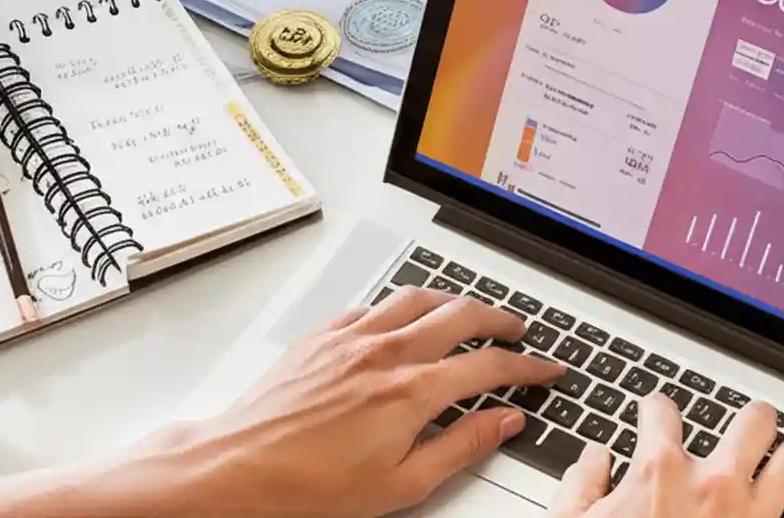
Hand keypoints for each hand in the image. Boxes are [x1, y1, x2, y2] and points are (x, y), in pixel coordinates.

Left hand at [0, 287, 564, 517]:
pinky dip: (405, 304)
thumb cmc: (309, 487)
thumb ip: (462, 445)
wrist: (237, 468)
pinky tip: (406, 316)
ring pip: (420, 297)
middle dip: (501, 318)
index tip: (546, 369)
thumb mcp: (403, 484)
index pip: (490, 364)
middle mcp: (386, 351)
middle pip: (462, 314)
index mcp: (412, 390)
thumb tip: (504, 422)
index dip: (528, 365)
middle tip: (520, 332)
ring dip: (455, 301)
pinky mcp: (324, 334)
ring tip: (472, 312)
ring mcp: (352, 337)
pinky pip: (377, 304)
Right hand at [548, 395, 783, 517]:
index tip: (655, 413)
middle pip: (750, 422)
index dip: (655, 409)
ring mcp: (754, 514)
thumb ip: (582, 486)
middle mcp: (714, 484)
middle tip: (751, 423)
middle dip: (751, 418)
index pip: (661, 413)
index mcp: (660, 472)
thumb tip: (593, 460)